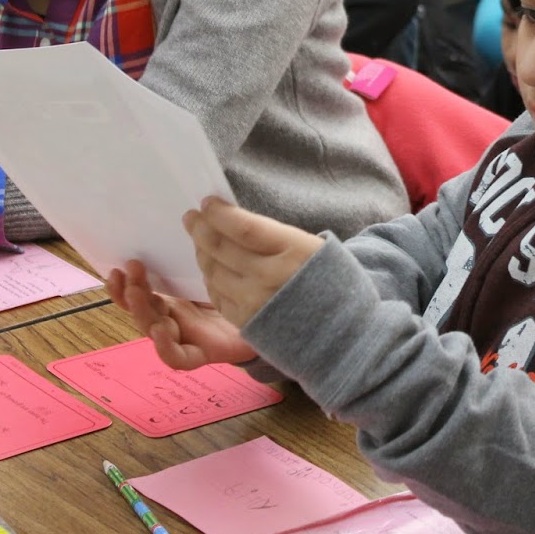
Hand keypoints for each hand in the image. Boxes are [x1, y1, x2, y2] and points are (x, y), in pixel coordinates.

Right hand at [107, 259, 256, 369]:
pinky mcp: (200, 354)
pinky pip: (176, 358)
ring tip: (138, 293)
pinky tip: (160, 332)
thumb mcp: (215, 270)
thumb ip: (202, 251)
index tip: (118, 265)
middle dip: (130, 290)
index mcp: (170, 299)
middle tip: (130, 269)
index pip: (138, 292)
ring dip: (140, 312)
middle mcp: (171, 318)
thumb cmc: (236, 294)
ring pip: (152, 329)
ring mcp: (183, 337)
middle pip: (140, 309)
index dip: (124, 282)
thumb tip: (195, 215)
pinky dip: (164, 347)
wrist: (264, 324)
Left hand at [186, 196, 323, 328]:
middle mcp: (270, 276)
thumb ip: (275, 234)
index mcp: (292, 250)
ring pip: (213, 271)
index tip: (207, 203)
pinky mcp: (246, 322)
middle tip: (191, 217)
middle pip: (221, 247)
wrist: (342, 330)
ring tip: (200, 241)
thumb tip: (235, 219)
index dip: (219, 213)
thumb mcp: (314, 246)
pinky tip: (212, 269)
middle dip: (200, 228)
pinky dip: (211, 280)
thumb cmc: (328, 280)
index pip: (242, 226)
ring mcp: (255, 301)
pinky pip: (217, 296)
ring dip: (202, 253)